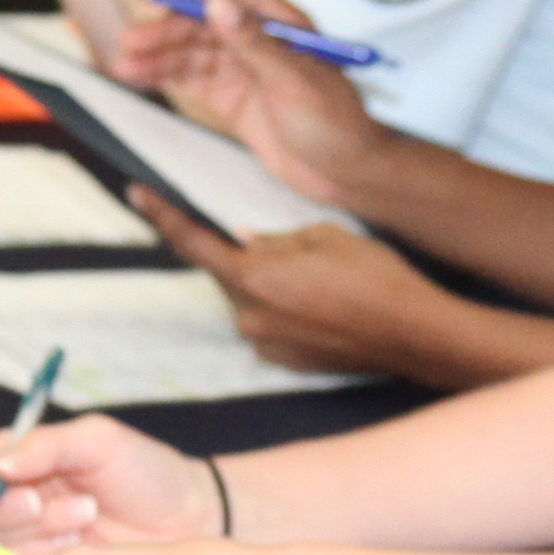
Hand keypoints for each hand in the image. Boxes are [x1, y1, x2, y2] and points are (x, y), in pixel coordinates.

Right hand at [0, 411, 221, 554]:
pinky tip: (85, 544)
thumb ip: (44, 445)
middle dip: (13, 506)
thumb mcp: (96, 440)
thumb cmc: (146, 472)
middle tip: (50, 499)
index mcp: (21, 460)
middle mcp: (18, 501)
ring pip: (3, 543)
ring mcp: (34, 541)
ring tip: (88, 513)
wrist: (190, 518)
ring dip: (44, 527)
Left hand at [129, 179, 454, 379]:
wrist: (416, 334)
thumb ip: (275, 239)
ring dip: (267, 284)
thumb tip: (249, 242)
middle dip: (239, 256)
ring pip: (250, 301)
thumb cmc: (376, 277)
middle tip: (286, 246)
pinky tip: (322, 303)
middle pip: (225, 275)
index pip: (192, 243)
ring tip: (317, 277)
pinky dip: (284, 309)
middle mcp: (251, 316)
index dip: (162, 216)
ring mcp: (268, 344)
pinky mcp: (288, 361)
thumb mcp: (324, 236)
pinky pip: (271, 325)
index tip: (137, 193)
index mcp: (255, 278)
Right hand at [134, 0, 390, 199]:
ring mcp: (243, 68)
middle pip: (204, 20)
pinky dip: (163, 75)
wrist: (346, 174)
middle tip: (132, 38)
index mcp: (282, 23)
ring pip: (191, 49)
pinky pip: (191, 77)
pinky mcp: (231, 97)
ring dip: (158, 52)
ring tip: (124, 62)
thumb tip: (215, 3)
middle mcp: (259, 40)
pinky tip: (137, 75)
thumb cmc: (335, 123)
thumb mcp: (291, 80)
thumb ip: (250, 42)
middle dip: (167, 26)